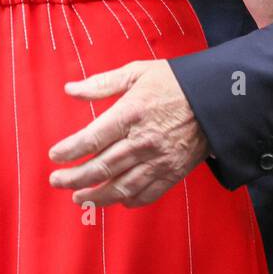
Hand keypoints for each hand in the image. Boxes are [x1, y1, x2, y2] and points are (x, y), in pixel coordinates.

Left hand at [49, 60, 208, 206]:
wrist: (217, 97)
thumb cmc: (175, 82)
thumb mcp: (137, 72)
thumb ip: (102, 84)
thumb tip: (70, 89)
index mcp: (131, 113)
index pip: (91, 139)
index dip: (69, 151)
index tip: (55, 156)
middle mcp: (143, 140)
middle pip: (101, 167)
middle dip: (75, 178)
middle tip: (57, 181)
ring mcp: (159, 160)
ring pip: (121, 186)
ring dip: (96, 196)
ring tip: (79, 198)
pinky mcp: (174, 171)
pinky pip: (148, 193)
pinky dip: (129, 201)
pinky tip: (117, 200)